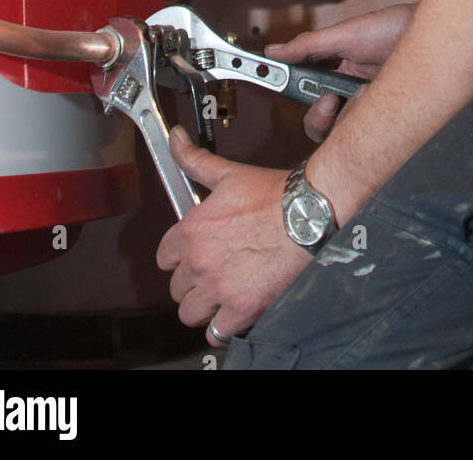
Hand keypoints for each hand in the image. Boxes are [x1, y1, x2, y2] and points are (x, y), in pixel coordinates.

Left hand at [156, 126, 310, 339]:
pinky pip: (216, 332)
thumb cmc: (273, 193)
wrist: (308, 212)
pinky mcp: (241, 308)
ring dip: (203, 306)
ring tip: (220, 295)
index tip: (194, 254)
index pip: (164, 257)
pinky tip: (233, 312)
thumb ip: (194, 160)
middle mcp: (199, 262)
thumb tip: (175, 139)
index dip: (179, 256)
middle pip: (176, 288)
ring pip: (189, 313)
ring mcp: (219, 288)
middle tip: (213, 273)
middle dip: (192, 282)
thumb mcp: (228, 173)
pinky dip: (222, 327)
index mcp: (192, 231)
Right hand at [265, 3, 416, 141]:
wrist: (434, 35)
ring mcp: (365, 105)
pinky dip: (364, 122)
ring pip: (339, 132)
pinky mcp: (383, 116)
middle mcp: (347, 89)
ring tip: (357, 96)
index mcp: (333, 69)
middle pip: (319, 121)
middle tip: (329, 101)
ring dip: (343, 118)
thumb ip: (308, 45)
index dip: (292, 96)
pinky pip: (364, 134)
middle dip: (319, 117)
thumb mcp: (345, 34)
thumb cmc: (393, 28)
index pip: (303, 91)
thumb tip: (274, 51)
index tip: (282, 91)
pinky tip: (372, 101)